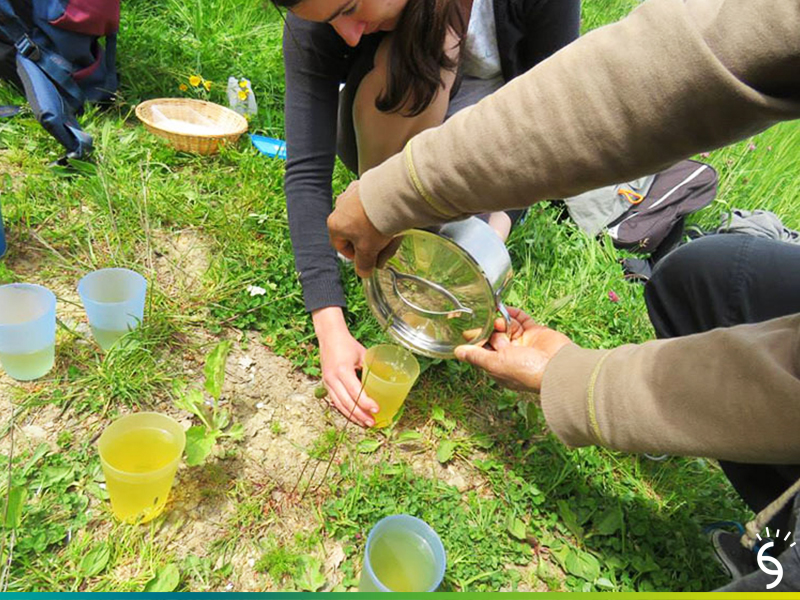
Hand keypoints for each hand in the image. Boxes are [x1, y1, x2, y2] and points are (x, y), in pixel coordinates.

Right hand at [313, 307, 378, 426]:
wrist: (329, 336)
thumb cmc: (347, 344)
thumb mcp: (362, 354)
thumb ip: (371, 367)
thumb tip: (385, 379)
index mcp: (342, 370)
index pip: (355, 392)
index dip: (366, 403)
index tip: (376, 409)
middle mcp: (333, 378)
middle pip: (347, 402)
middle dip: (360, 414)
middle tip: (372, 422)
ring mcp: (327, 382)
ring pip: (340, 405)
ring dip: (353, 416)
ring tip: (364, 423)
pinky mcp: (326, 384)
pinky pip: (335, 401)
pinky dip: (345, 410)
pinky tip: (353, 416)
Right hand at [328, 180, 398, 277]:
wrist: (390, 196)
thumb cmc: (374, 223)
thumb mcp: (369, 250)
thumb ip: (364, 264)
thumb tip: (363, 273)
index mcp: (335, 224)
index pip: (340, 245)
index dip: (355, 256)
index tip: (368, 260)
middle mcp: (340, 207)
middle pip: (355, 232)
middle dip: (371, 244)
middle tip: (384, 250)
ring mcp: (353, 194)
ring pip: (365, 218)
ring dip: (378, 230)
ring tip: (393, 235)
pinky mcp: (368, 185)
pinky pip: (373, 204)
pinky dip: (382, 213)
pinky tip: (394, 218)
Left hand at [453, 307, 572, 392]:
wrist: (558, 366)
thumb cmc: (527, 371)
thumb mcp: (495, 364)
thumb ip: (476, 356)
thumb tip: (457, 353)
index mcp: (499, 366)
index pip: (481, 350)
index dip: (476, 339)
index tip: (469, 328)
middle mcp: (510, 355)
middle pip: (493, 336)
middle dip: (490, 329)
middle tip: (491, 326)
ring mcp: (522, 343)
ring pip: (506, 326)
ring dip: (502, 321)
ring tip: (502, 322)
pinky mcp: (534, 332)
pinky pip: (521, 319)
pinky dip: (514, 313)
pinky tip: (506, 308)